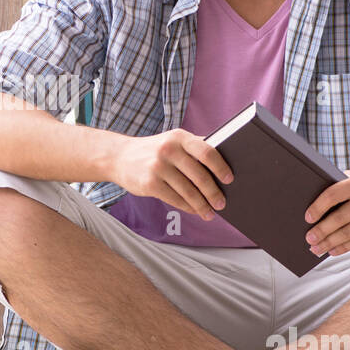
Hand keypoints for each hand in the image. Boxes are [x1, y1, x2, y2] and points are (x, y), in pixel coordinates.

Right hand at [111, 129, 233, 221]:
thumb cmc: (154, 151)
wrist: (119, 157)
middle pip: (199, 175)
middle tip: (222, 203)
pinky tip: (195, 210)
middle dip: (213, 193)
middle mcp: (168, 149)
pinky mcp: (149, 183)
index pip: (206, 151)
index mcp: (179, 137)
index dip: (220, 167)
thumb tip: (224, 164)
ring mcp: (157, 167)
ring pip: (188, 191)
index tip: (230, 179)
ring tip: (210, 212)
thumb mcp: (173, 141)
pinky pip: (175, 199)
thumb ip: (195, 147)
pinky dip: (188, 207)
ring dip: (202, 205)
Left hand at [303, 169, 349, 256]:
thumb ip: (345, 181)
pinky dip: (344, 248)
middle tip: (308, 238)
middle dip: (320, 231)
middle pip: (339, 218)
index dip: (318, 207)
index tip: (307, 217)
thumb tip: (315, 192)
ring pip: (348, 233)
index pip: (334, 194)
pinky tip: (333, 250)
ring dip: (329, 243)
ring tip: (316, 248)